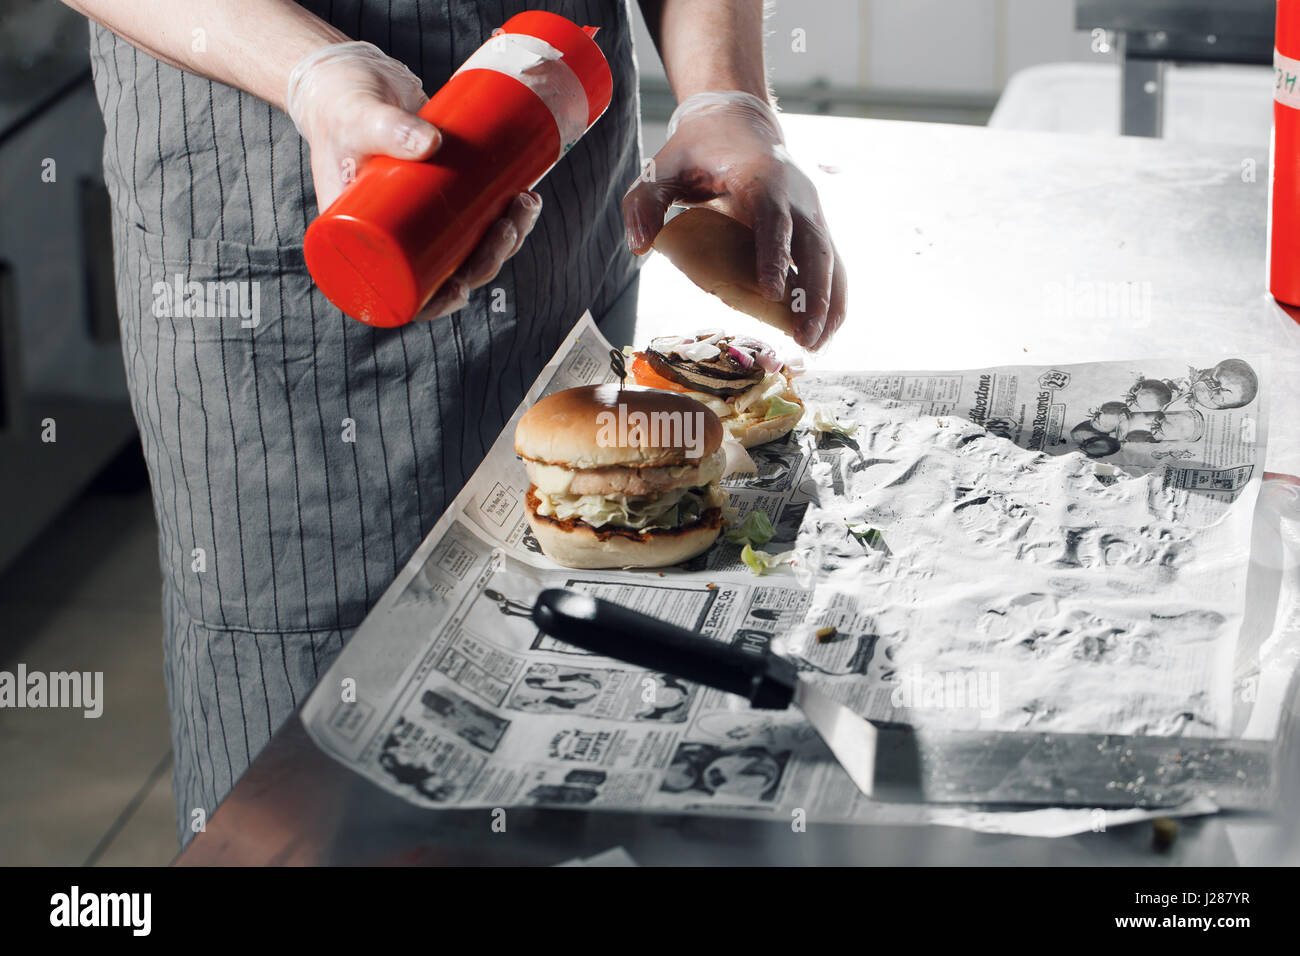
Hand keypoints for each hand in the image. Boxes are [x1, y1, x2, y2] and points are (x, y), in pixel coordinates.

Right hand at [286, 41, 542, 317]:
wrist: (352, 78)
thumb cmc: (340, 106)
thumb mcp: (356, 119)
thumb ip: (387, 128)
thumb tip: (431, 144)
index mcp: (363, 244)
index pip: (400, 293)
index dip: (435, 304)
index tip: (461, 288)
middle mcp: (395, 239)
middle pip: (447, 272)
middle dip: (486, 261)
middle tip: (506, 227)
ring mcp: (423, 218)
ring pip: (470, 247)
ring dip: (505, 239)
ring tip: (524, 206)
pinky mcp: (443, 193)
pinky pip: (478, 217)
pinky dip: (505, 214)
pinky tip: (527, 201)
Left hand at [623, 91, 846, 349]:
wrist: (736, 123)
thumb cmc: (696, 150)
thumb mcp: (661, 168)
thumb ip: (644, 203)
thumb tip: (640, 246)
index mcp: (760, 176)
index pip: (772, 218)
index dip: (774, 255)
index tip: (771, 292)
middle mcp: (794, 194)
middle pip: (813, 245)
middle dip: (812, 293)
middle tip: (804, 337)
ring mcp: (809, 209)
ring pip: (829, 258)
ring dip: (828, 302)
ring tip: (816, 345)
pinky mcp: (814, 223)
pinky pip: (830, 261)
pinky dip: (833, 296)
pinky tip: (826, 330)